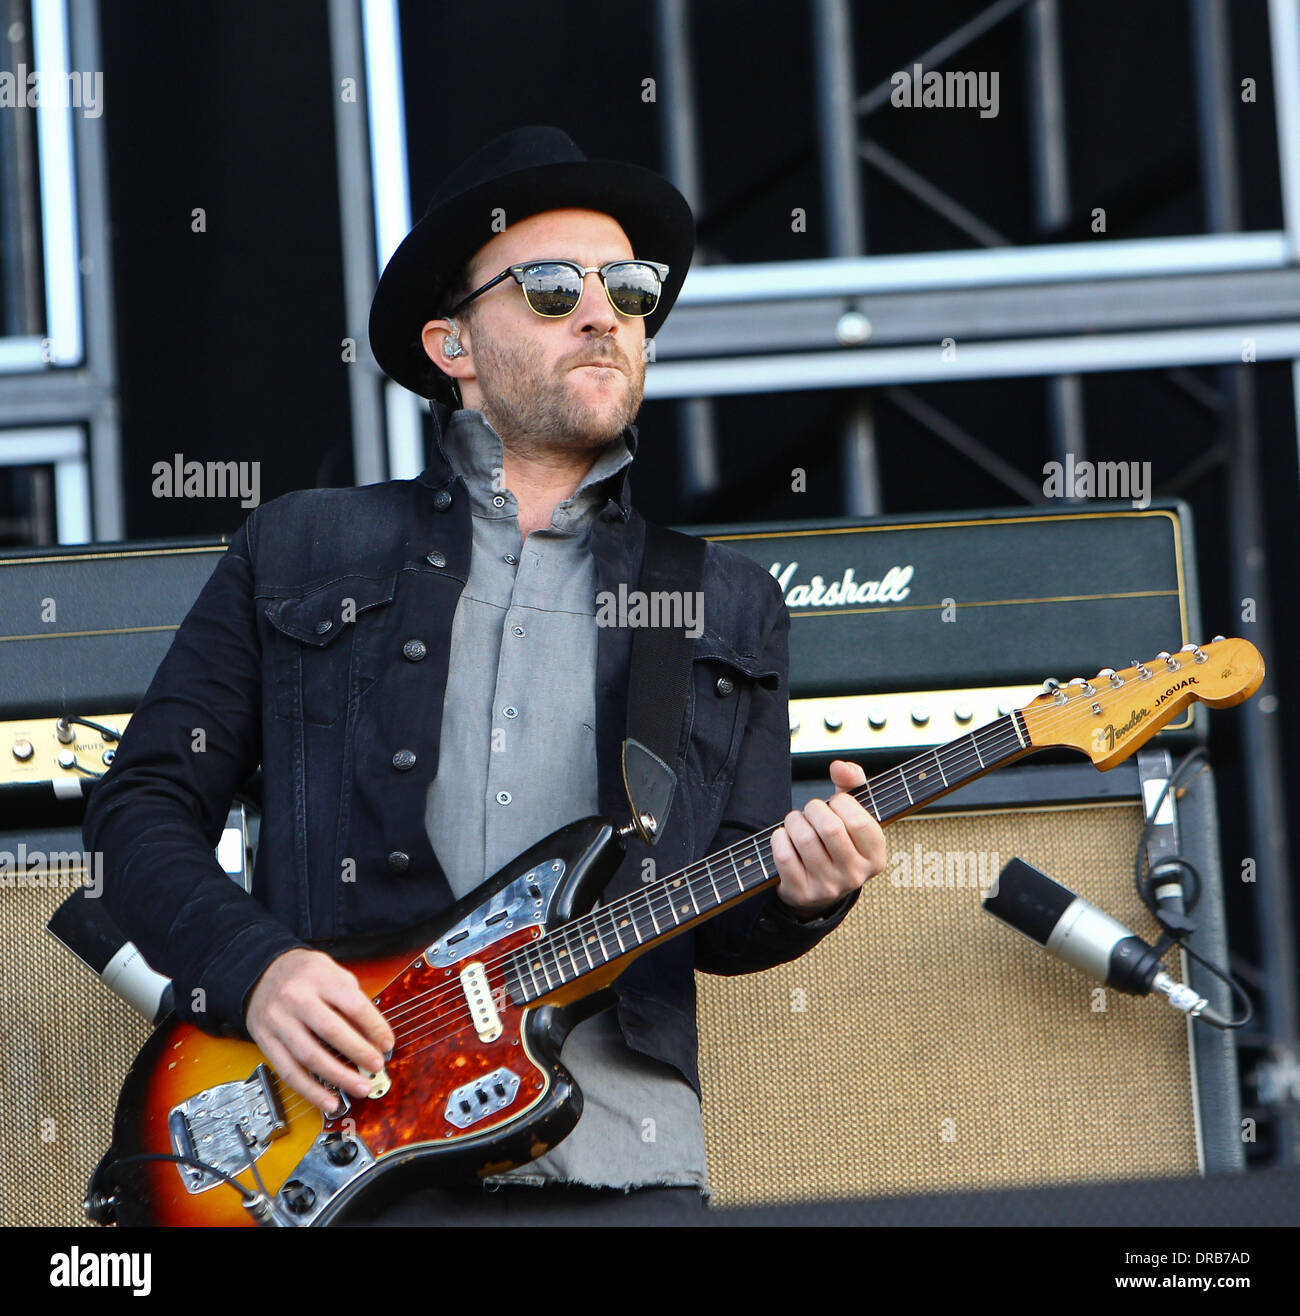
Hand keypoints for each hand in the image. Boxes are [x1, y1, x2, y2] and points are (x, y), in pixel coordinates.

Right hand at [245, 948, 395, 1114]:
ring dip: (338, 1077)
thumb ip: (352, 1000)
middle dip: (358, 1052)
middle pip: (330, 1030)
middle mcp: (296, 998)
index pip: (352, 1004)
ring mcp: (278, 1021)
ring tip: (360, 1087)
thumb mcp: (332, 973)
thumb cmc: (305, 974)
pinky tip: (328, 1101)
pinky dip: (310, 1091)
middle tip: (376, 1066)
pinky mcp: (265, 1041)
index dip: (374, 1026)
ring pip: (309, 1055)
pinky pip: (288, 1071)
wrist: (261, 973)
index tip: (387, 1043)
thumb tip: (374, 1037)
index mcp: (319, 978)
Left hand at [770, 759, 885, 918]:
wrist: (817, 887)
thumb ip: (852, 783)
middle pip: (829, 828)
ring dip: (794, 821)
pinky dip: (779, 838)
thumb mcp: (852, 813)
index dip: (841, 803)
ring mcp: (828, 887)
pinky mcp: (801, 892)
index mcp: (875, 856)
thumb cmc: (837, 841)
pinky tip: (785, 838)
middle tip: (811, 810)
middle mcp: (855, 875)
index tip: (836, 804)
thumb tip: (839, 766)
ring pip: (804, 839)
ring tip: (796, 822)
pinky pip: (784, 855)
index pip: (858, 821)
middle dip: (813, 809)